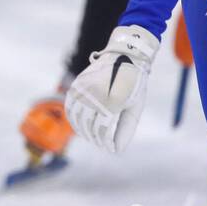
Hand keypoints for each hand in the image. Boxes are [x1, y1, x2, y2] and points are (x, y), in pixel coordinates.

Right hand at [65, 24, 159, 152]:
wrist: (125, 56)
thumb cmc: (134, 84)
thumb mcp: (135, 106)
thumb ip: (126, 129)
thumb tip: (116, 149)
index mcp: (114, 100)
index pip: (103, 129)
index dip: (105, 142)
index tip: (109, 148)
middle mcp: (97, 94)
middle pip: (89, 125)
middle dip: (95, 138)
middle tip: (100, 143)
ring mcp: (85, 89)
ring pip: (77, 118)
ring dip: (83, 130)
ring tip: (90, 136)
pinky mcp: (77, 85)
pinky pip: (71, 107)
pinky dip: (73, 118)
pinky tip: (79, 125)